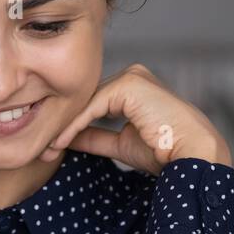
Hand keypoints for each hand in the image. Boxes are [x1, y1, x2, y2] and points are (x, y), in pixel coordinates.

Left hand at [39, 63, 231, 173]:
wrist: (192, 156)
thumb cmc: (166, 153)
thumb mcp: (121, 145)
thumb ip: (95, 138)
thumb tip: (68, 139)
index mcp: (133, 89)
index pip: (92, 105)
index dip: (71, 127)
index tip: (50, 149)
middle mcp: (133, 78)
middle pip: (86, 101)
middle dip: (63, 126)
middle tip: (41, 150)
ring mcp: (132, 77)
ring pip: (86, 102)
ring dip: (64, 126)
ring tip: (46, 148)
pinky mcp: (130, 84)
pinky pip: (93, 106)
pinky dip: (74, 125)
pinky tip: (60, 142)